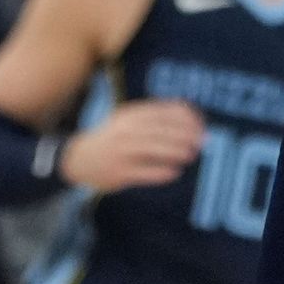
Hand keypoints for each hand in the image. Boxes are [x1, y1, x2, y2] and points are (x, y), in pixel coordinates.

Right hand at [61, 95, 205, 195]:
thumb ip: (154, 116)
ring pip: (151, 149)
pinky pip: (143, 172)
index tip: (201, 121)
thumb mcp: (129, 120)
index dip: (182, 115)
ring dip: (174, 151)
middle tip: (202, 139)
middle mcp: (125, 130)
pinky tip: (174, 172)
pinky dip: (160, 172)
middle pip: (158, 129)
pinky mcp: (119, 172)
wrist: (81, 158)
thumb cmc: (113, 137)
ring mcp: (121, 151)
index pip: (160, 111)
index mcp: (130, 114)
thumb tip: (188, 112)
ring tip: (191, 154)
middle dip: (183, 134)